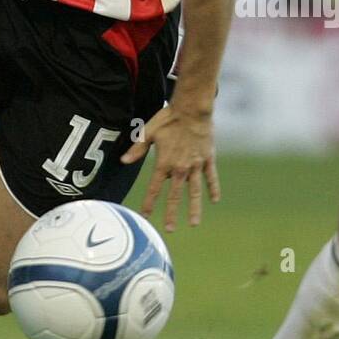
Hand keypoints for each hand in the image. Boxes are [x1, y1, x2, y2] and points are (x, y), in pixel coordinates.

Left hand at [122, 105, 219, 232]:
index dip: (149, 203)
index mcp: (164, 163)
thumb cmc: (169, 118)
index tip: (145, 217)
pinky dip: (213, 188)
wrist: (193, 109)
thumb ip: (137, 149)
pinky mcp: (208, 159)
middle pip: (175, 195)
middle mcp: (180, 168)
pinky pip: (211, 177)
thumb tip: (123, 161)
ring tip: (194, 224)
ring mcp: (196, 165)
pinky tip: (215, 200)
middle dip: (172, 213)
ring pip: (195, 191)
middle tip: (170, 230)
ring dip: (194, 208)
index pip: (154, 188)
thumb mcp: (148, 132)